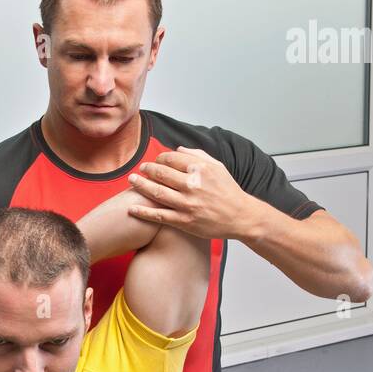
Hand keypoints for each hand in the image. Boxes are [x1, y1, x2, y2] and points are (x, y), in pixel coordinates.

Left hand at [128, 146, 255, 239]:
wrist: (240, 216)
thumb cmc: (229, 191)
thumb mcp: (217, 167)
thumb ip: (197, 155)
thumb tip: (177, 149)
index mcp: (200, 168)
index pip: (171, 158)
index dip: (159, 159)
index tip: (155, 162)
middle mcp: (192, 185)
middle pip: (161, 173)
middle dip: (147, 170)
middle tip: (139, 170)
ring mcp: (187, 204)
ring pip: (157, 192)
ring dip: (141, 186)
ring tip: (132, 181)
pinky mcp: (184, 221)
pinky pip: (159, 216)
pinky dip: (144, 212)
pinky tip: (132, 209)